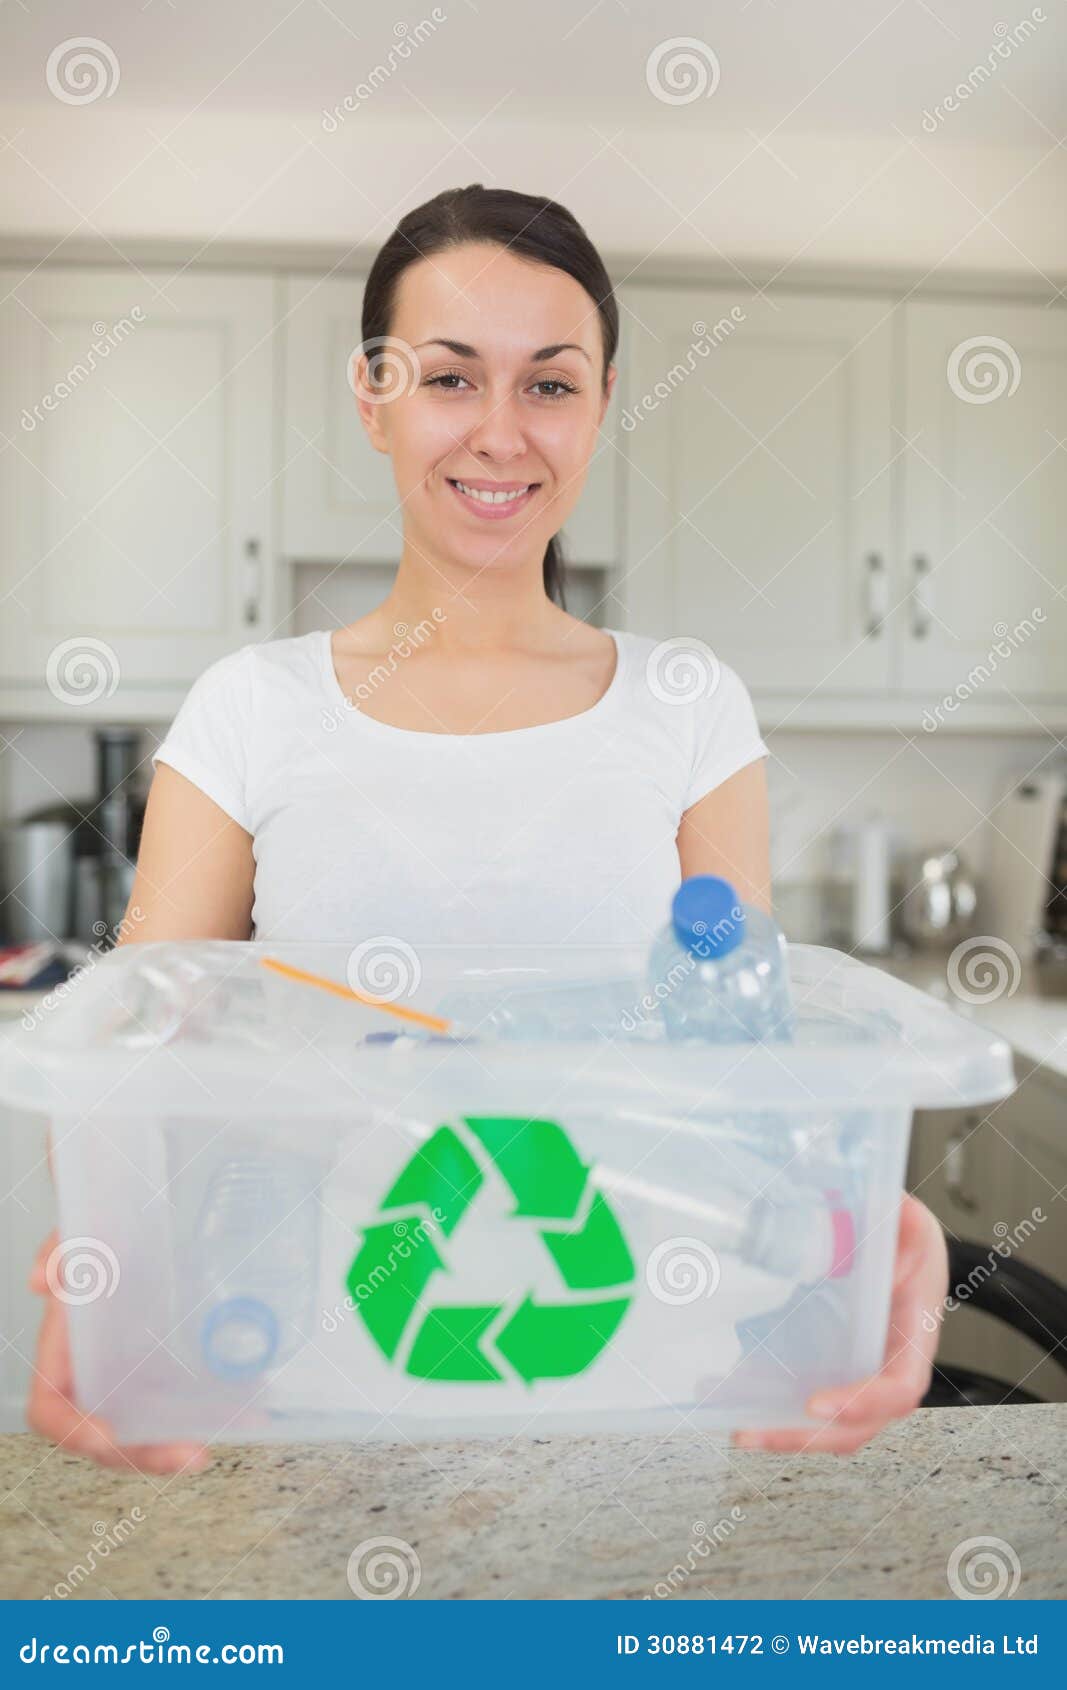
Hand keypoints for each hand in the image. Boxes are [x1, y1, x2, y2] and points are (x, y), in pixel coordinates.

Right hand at [26, 1230, 209, 1474]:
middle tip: (193, 1455)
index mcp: (64, 1354)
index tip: (107, 1437)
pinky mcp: (164, 1373)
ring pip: (149, 1430)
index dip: (73, 1430)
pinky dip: (210, 1411)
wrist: (136, 1227)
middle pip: (109, 1438)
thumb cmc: (102, 1239)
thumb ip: (55, 1253)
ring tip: (231, 1432)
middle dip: (147, 1454)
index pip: (50, 1409)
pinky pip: (182, 1403)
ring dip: (184, 1443)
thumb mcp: (76, 1235)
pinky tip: (249, 1407)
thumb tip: (42, 1281)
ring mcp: (131, 1380)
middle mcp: (95, 1377)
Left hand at [732, 1192, 947, 1453]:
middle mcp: (890, 1364)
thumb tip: (858, 1221)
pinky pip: (806, 1390)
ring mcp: (860, 1370)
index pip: (900, 1388)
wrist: (901, 1239)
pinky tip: (730, 1390)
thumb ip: (892, 1225)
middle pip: (858, 1424)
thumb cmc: (908, 1235)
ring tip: (735, 1424)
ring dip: (783, 1427)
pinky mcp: (832, 1362)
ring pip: (828, 1420)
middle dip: (805, 1436)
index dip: (862, 1403)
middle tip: (752, 1432)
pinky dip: (773, 1399)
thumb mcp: (907, 1223)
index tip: (817, 1404)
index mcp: (915, 1334)